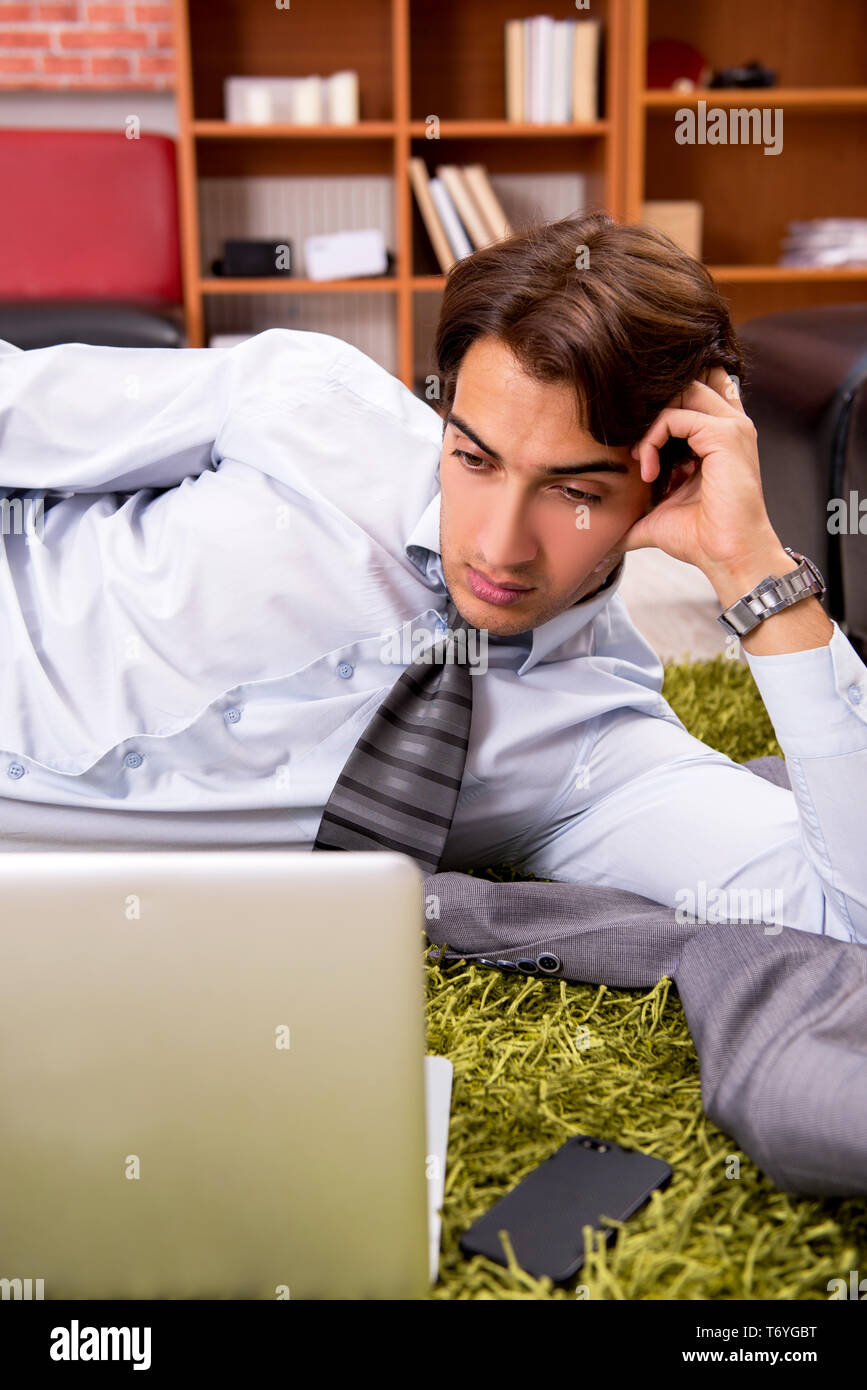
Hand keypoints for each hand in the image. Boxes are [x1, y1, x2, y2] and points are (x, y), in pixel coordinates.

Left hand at [620, 366, 781, 575]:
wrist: (726, 555)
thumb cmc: (701, 538)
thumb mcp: (660, 516)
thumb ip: (637, 515)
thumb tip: (606, 542)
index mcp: (721, 437)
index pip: (692, 394)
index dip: (660, 409)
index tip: (641, 449)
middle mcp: (730, 425)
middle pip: (685, 385)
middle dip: (651, 413)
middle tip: (638, 452)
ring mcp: (731, 427)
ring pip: (679, 394)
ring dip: (649, 427)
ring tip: (643, 465)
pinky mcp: (725, 434)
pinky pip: (675, 416)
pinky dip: (652, 439)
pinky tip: (649, 471)